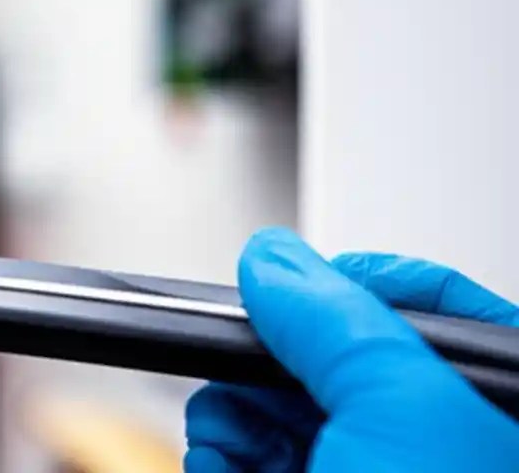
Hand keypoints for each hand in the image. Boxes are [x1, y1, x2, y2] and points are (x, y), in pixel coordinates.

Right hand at [185, 229, 518, 471]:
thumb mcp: (397, 408)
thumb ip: (336, 319)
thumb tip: (273, 260)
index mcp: (494, 402)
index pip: (431, 302)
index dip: (351, 280)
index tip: (288, 286)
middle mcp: (434, 437)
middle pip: (333, 355)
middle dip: (266, 361)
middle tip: (245, 374)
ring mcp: (374, 470)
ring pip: (282, 409)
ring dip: (232, 413)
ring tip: (227, 437)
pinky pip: (254, 457)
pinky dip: (222, 456)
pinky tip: (220, 463)